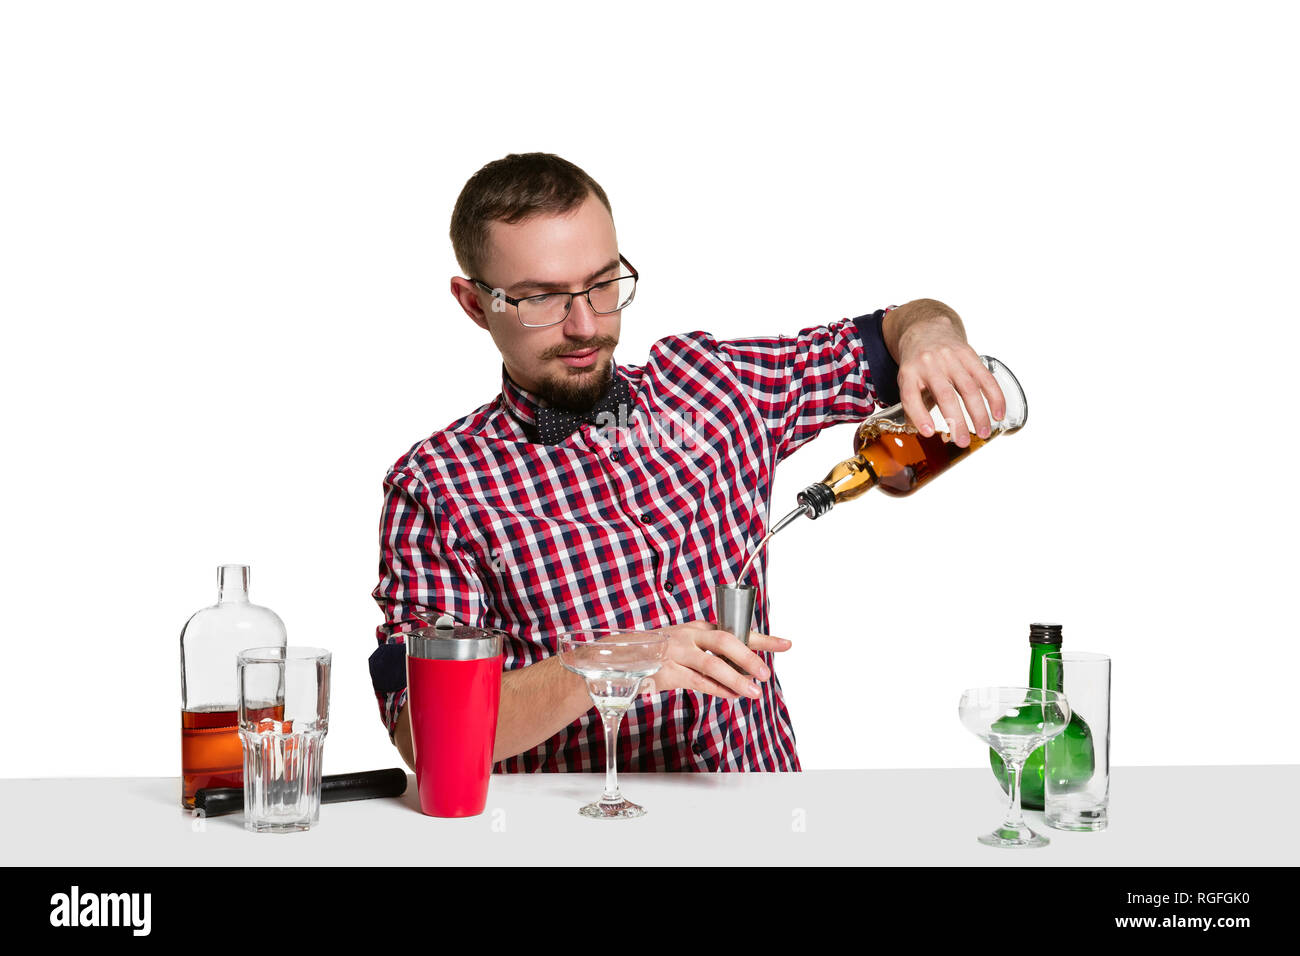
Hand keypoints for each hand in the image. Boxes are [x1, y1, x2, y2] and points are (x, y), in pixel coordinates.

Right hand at [638, 620, 791, 700]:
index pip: (736, 629)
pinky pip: (696, 681)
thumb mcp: (689, 645)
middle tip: (765, 672)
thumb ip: (714, 654)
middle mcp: (689, 636)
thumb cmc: (663, 652)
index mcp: (699, 628)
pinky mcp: (667, 671)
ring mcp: (677, 652)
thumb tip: (747, 668)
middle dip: (748, 656)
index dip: (762, 638)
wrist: (624, 656)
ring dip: (735, 680)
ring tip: (753, 692)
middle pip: (724, 642)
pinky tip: (730, 695)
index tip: (787, 644)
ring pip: (712, 664)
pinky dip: (716, 689)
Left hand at [885, 301, 1006, 446]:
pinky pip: (985, 377)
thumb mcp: (907, 381)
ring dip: (978, 413)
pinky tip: (998, 413)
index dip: (919, 414)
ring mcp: (950, 358)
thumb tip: (925, 434)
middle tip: (962, 442)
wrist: (927, 330)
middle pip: (945, 395)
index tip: (928, 432)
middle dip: (956, 421)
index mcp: (909, 372)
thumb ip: (915, 405)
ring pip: (968, 388)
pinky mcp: (969, 354)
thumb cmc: (917, 365)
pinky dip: (994, 396)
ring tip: (983, 433)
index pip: (911, 395)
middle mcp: (929, 364)